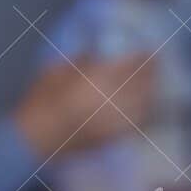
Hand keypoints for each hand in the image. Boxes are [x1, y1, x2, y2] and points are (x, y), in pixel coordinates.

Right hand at [14, 54, 155, 157]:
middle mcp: (112, 99)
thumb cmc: (40, 102)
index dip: (144, 57)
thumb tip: (97, 53)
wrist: (33, 140)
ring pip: (143, 104)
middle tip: (156, 65)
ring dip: (150, 93)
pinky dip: (143, 114)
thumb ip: (80, 60)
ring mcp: (114, 120)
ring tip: (152, 85)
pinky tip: (144, 108)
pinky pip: (136, 124)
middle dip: (151, 73)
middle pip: (142, 84)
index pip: (131, 65)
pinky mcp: (112, 138)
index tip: (149, 51)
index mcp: (97, 78)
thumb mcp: (55, 70)